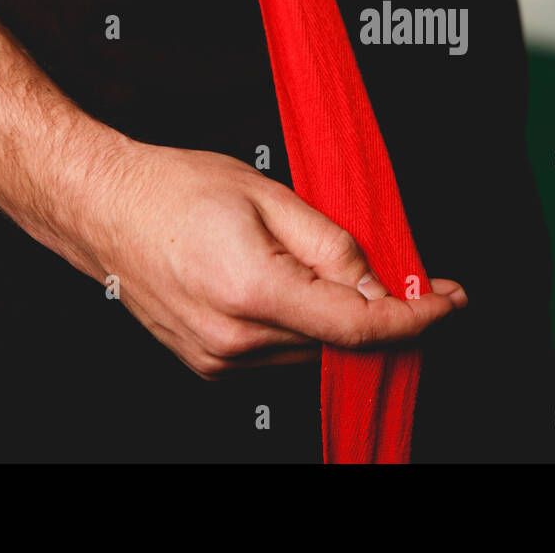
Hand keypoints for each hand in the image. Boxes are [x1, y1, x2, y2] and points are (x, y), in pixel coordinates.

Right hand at [76, 138, 465, 379]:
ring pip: (314, 354)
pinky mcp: (210, 365)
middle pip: (341, 345)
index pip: (357, 325)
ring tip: (340, 270)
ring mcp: (218, 360)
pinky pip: (283, 356)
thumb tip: (378, 285)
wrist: (103, 209)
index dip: (415, 317)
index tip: (451, 301)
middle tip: (415, 276)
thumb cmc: (176, 189)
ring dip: (346, 322)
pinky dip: (309, 329)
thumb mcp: (268, 195)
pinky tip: (302, 289)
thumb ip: (331, 245)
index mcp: (252, 291)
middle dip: (387, 315)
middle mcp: (233, 340)